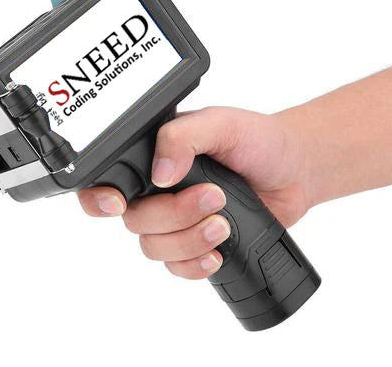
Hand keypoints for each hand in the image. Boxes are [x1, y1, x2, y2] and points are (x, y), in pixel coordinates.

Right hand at [77, 107, 310, 279]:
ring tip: (223, 224)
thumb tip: (159, 173)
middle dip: (173, 215)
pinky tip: (216, 253)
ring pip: (153, 248)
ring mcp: (176, 220)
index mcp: (153, 157)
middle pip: (135, 220)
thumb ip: (183, 137)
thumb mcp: (220, 124)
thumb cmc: (257, 139)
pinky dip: (194, 265)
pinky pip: (177, 267)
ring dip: (188, 240)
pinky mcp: (195, 244)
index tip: (118, 203)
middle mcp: (158, 191)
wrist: (293, 170)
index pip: (107, 180)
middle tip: (214, 196)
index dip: (99, 198)